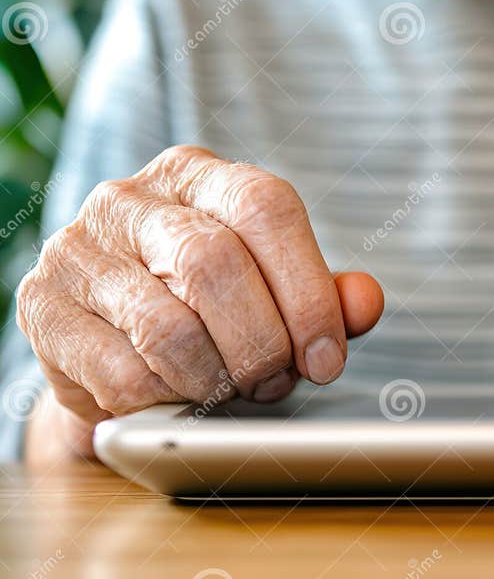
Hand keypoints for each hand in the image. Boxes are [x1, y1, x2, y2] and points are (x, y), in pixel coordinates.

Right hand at [17, 145, 383, 452]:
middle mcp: (131, 200)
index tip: (327, 358)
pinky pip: (121, 372)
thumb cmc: (208, 308)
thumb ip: (323, 293)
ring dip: (217, 379)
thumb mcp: (272, 290)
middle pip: (215, 264)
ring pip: (168, 327)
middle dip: (262, 343)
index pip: (265, 206)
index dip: (307, 290)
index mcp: (199, 177)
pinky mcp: (42, 307)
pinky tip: (176, 398)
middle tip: (275, 383)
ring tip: (232, 394)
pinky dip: (165, 401)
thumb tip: (365, 303)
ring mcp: (77, 249)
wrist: (111, 339)